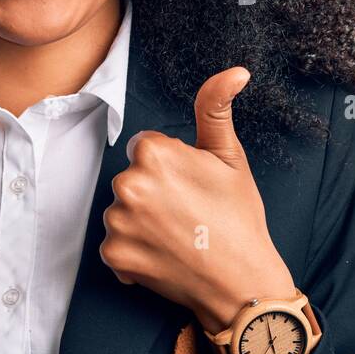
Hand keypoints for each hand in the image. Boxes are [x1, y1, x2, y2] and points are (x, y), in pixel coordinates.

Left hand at [99, 67, 295, 335]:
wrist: (241, 282)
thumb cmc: (239, 217)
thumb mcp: (230, 156)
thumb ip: (217, 107)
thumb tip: (236, 71)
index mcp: (153, 152)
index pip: (148, 148)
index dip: (174, 167)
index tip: (194, 187)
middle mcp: (128, 184)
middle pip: (133, 178)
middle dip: (155, 191)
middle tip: (190, 213)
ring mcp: (118, 222)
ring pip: (123, 210)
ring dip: (142, 221)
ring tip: (178, 236)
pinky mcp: (113, 255)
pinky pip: (116, 244)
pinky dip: (134, 252)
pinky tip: (164, 255)